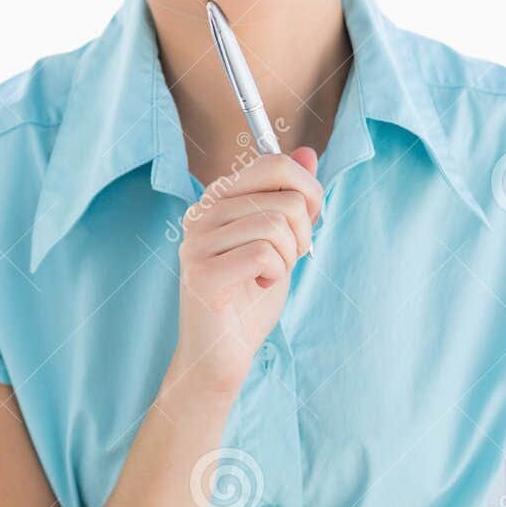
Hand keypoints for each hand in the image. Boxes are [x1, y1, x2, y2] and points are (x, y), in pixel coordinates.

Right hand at [167, 146, 322, 399]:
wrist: (222, 353)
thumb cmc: (250, 297)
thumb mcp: (280, 240)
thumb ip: (289, 196)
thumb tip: (307, 152)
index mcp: (217, 198)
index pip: (272, 164)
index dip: (307, 190)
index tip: (308, 220)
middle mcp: (201, 213)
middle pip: (283, 197)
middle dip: (303, 232)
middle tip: (288, 258)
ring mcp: (197, 242)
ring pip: (275, 225)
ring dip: (288, 257)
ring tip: (269, 274)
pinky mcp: (202, 273)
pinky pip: (263, 253)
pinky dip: (275, 273)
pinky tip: (258, 285)